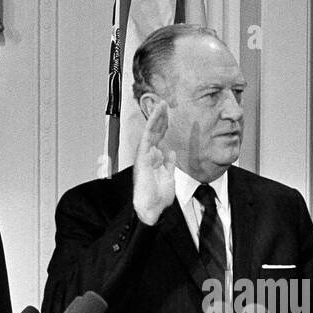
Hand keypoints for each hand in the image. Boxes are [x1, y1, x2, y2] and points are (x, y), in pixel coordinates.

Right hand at [132, 101, 176, 225]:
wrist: (151, 208)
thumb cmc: (157, 198)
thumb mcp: (169, 179)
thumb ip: (169, 165)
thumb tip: (170, 153)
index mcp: (155, 160)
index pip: (159, 139)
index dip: (164, 127)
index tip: (169, 116)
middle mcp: (149, 156)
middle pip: (155, 133)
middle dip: (160, 118)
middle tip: (165, 104)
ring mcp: (145, 156)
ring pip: (150, 132)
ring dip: (156, 117)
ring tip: (161, 104)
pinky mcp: (142, 157)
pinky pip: (147, 137)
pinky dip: (151, 125)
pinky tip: (157, 115)